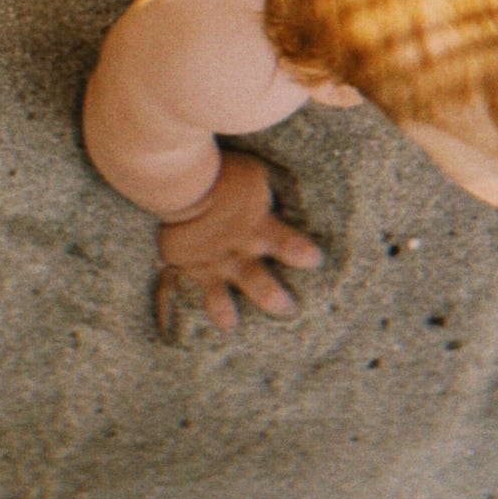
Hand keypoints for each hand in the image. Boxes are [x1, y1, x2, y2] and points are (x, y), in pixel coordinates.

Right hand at [155, 150, 321, 331]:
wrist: (182, 182)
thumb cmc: (222, 171)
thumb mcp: (255, 173)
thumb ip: (267, 190)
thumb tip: (283, 192)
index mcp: (258, 226)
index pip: (288, 245)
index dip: (301, 255)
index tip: (315, 262)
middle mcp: (238, 251)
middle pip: (260, 284)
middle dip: (274, 300)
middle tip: (288, 310)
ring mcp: (213, 262)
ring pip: (223, 298)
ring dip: (229, 314)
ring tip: (234, 327)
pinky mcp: (190, 265)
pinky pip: (199, 291)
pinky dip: (209, 307)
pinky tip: (217, 321)